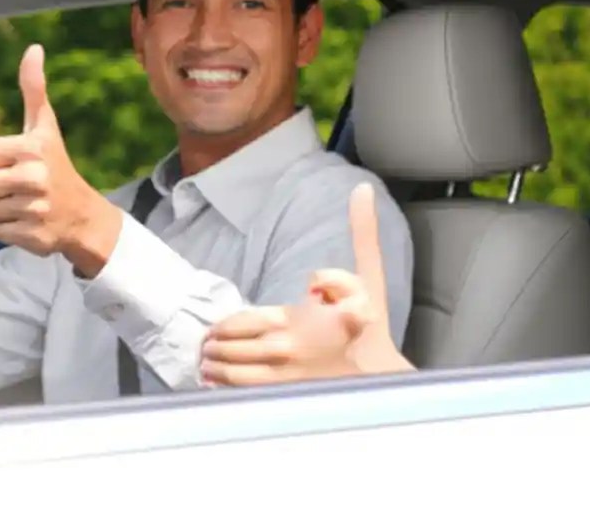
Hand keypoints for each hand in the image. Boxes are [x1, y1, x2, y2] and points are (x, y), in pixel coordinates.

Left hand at [0, 44, 120, 273]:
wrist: (84, 214)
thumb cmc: (55, 164)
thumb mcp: (44, 126)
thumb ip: (33, 88)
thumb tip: (33, 48)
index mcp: (30, 148)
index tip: (10, 162)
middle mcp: (33, 177)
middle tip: (14, 185)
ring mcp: (33, 208)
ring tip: (23, 202)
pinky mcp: (31, 234)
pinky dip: (9, 228)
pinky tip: (29, 220)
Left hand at [200, 182, 414, 385]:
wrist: (385, 378)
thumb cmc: (374, 331)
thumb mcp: (369, 277)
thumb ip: (362, 237)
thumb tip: (361, 191)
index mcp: (297, 317)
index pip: (243, 320)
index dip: (225, 326)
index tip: (215, 330)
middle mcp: (284, 348)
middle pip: (232, 346)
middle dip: (214, 346)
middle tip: (205, 346)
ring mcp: (284, 377)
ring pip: (233, 372)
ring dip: (215, 368)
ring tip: (207, 365)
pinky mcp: (286, 398)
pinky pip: (246, 395)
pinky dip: (227, 391)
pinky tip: (221, 386)